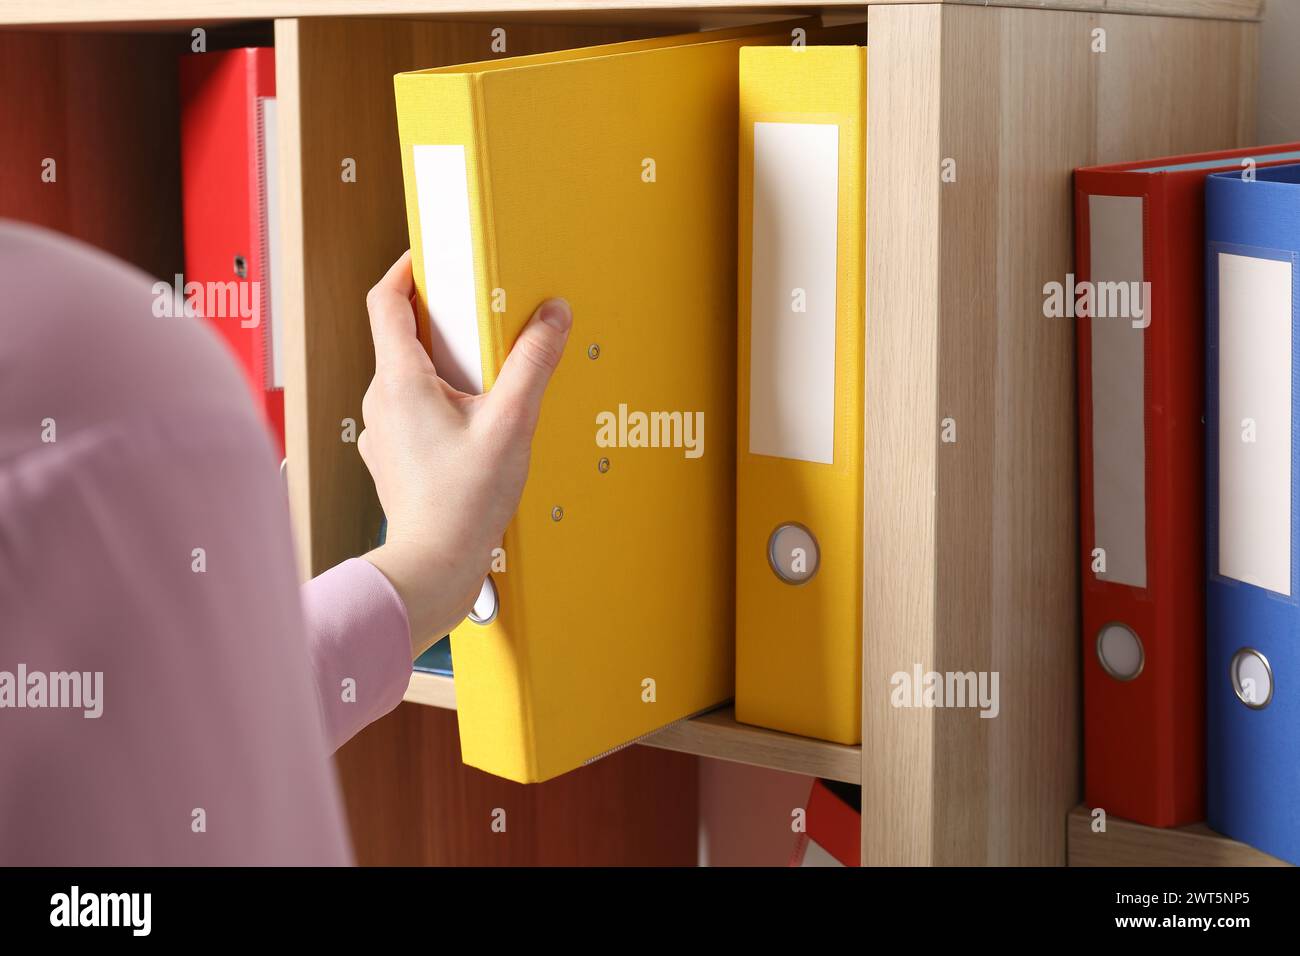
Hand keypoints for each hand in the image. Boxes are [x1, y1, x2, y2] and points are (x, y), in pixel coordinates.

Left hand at [358, 251, 571, 655]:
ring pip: (409, 379)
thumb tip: (552, 316)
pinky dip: (441, 405)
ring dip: (445, 369)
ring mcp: (382, 432)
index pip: (384, 301)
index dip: (404, 269)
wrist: (432, 568)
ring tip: (487, 380)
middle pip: (402, 338)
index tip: (429, 256)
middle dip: (442, 323)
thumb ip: (532, 364)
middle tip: (481, 318)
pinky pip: (413, 413)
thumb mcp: (511, 424)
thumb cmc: (462, 504)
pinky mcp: (392, 459)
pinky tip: (475, 426)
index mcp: (399, 381)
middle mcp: (380, 402)